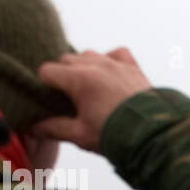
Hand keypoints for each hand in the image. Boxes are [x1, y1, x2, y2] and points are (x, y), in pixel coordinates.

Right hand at [35, 48, 153, 150]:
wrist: (155, 135)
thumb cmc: (116, 136)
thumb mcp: (80, 135)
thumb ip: (54, 128)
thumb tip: (34, 127)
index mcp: (79, 79)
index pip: (47, 71)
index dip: (45, 85)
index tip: (51, 99)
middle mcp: (96, 65)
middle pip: (66, 60)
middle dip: (63, 76)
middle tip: (69, 98)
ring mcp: (116, 64)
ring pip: (89, 55)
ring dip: (85, 67)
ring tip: (89, 89)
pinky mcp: (134, 67)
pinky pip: (117, 53)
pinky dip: (111, 60)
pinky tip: (111, 75)